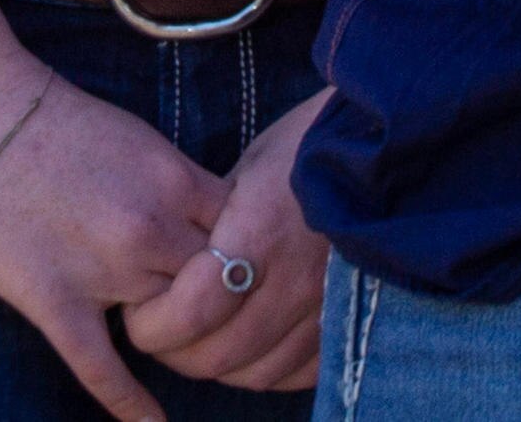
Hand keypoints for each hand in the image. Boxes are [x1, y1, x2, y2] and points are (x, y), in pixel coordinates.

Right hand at [0, 67, 227, 421]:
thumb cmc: (60, 124)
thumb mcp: (143, 144)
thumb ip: (180, 190)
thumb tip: (211, 230)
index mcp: (177, 182)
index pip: (242, 240)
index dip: (243, 259)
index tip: (241, 270)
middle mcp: (151, 229)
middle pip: (214, 288)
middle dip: (213, 298)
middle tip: (209, 310)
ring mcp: (104, 269)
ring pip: (168, 325)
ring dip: (171, 331)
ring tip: (176, 342)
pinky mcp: (56, 300)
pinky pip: (101, 366)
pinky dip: (129, 403)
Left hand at [120, 89, 333, 391]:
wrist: (383, 148)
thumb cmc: (305, 147)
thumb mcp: (246, 168)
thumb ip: (210, 224)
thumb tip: (167, 272)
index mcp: (260, 233)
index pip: (193, 310)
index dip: (153, 324)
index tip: (138, 312)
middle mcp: (295, 279)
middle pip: (217, 355)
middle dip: (174, 350)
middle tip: (161, 329)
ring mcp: (326, 306)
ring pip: (254, 373)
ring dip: (216, 365)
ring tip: (201, 338)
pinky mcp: (348, 319)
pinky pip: (298, 374)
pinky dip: (264, 369)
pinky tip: (249, 347)